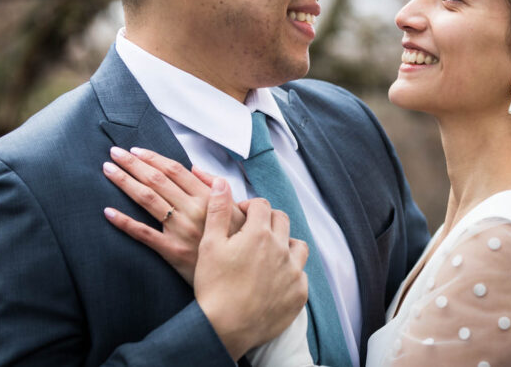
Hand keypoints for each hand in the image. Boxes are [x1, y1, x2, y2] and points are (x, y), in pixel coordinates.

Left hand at [102, 146, 244, 283]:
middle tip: (114, 152)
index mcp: (207, 197)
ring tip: (109, 170)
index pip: (174, 170)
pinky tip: (108, 212)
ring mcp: (181, 230)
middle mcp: (193, 210)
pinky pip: (144, 234)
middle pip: (157, 180)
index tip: (136, 150)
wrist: (237, 276)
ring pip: (148, 200)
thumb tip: (194, 168)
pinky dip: (125, 222)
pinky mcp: (172, 251)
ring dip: (125, 182)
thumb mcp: (234, 208)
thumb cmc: (235, 239)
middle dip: (133, 164)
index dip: (153, 158)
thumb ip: (213, 186)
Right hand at [195, 178, 309, 359]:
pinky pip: (301, 275)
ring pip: (298, 246)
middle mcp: (281, 249)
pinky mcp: (299, 294)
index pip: (262, 205)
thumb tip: (222, 183)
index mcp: (259, 234)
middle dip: (268, 220)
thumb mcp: (210, 244)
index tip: (241, 214)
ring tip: (270, 254)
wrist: (224, 328)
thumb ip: (218, 210)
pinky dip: (290, 273)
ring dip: (285, 244)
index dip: (250, 206)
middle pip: (281, 221)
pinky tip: (275, 280)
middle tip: (253, 231)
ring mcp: (293, 273)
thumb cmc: (213, 286)